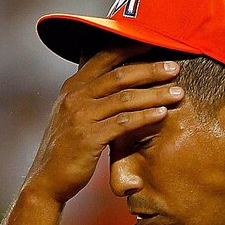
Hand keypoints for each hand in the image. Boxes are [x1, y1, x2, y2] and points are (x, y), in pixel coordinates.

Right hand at [22, 44, 185, 205]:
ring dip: (155, 94)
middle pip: (120, 75)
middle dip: (151, 70)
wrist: (46, 180)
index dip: (130, 48)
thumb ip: (89, 97)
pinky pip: (124, 123)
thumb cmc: (64, 150)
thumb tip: (113, 82)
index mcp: (72, 87)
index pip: (104, 58)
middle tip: (174, 68)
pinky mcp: (89, 138)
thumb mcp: (70, 115)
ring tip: (177, 93)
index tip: (154, 43)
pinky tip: (162, 114)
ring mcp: (81, 116)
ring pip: (126, 98)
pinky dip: (145, 117)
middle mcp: (75, 97)